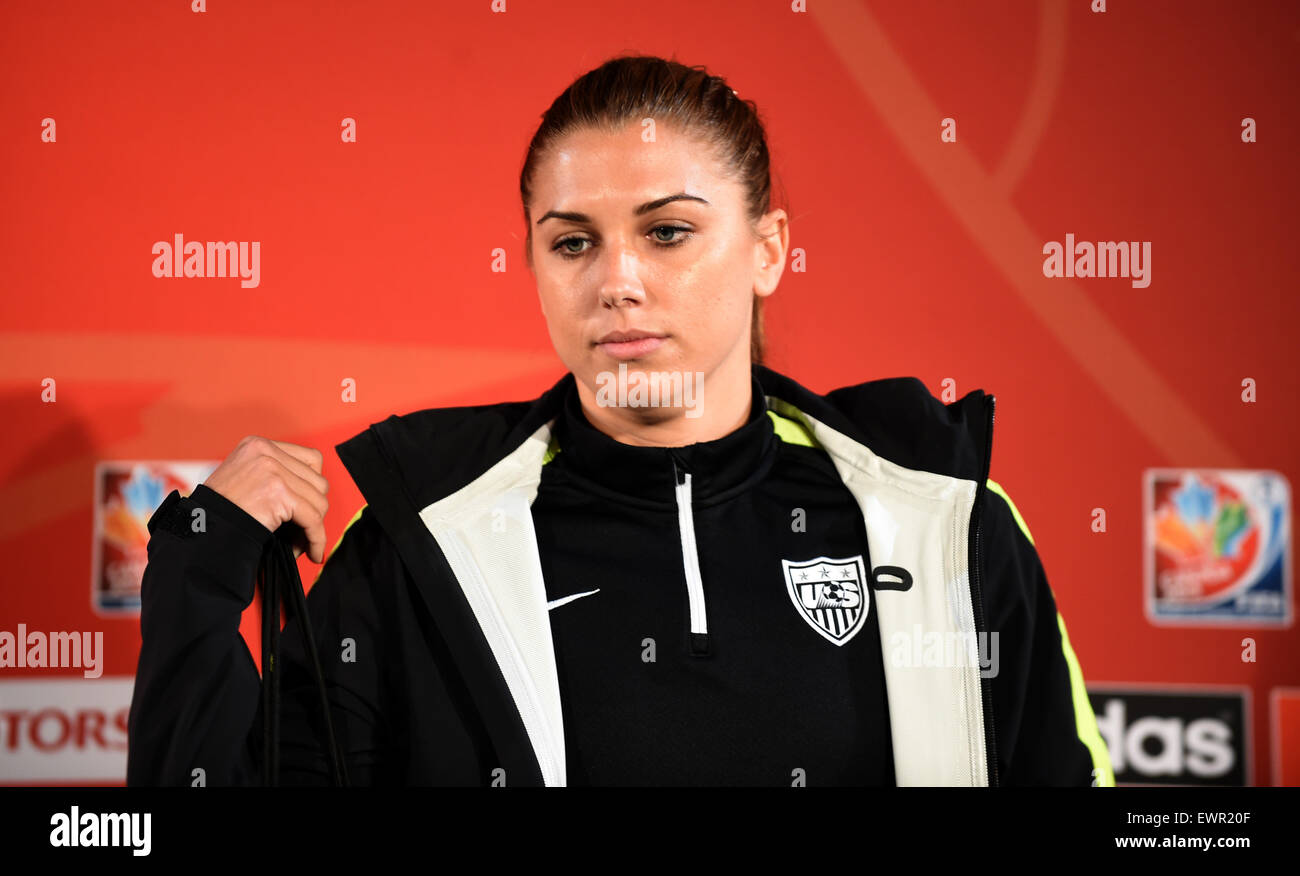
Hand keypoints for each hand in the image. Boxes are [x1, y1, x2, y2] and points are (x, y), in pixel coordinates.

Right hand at [201, 436, 329, 562]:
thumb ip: (275, 478)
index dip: (314, 489)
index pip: (311, 460)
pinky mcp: (278, 492)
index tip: (311, 510)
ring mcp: (273, 470)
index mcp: (258, 445)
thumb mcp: (245, 481)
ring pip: (319, 501)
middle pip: (318, 481)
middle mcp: (266, 451)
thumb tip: (317, 496)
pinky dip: (317, 538)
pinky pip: (313, 519)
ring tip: (300, 544)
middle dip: (315, 511)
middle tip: (303, 533)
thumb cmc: (219, 514)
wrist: (199, 530)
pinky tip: (313, 552)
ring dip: (314, 527)